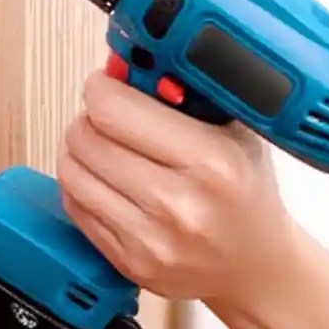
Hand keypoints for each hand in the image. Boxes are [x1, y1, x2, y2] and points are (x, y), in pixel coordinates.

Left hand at [56, 70, 295, 306]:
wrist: (257, 265)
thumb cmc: (245, 191)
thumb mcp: (233, 129)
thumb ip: (182, 91)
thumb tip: (121, 63)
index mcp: (212, 161)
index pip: (113, 109)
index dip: (102, 87)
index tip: (109, 84)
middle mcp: (179, 203)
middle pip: (85, 138)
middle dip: (90, 116)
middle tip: (109, 115)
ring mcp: (151, 239)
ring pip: (71, 172)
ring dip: (79, 150)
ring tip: (105, 145)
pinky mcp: (129, 262)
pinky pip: (75, 206)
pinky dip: (82, 185)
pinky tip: (107, 179)